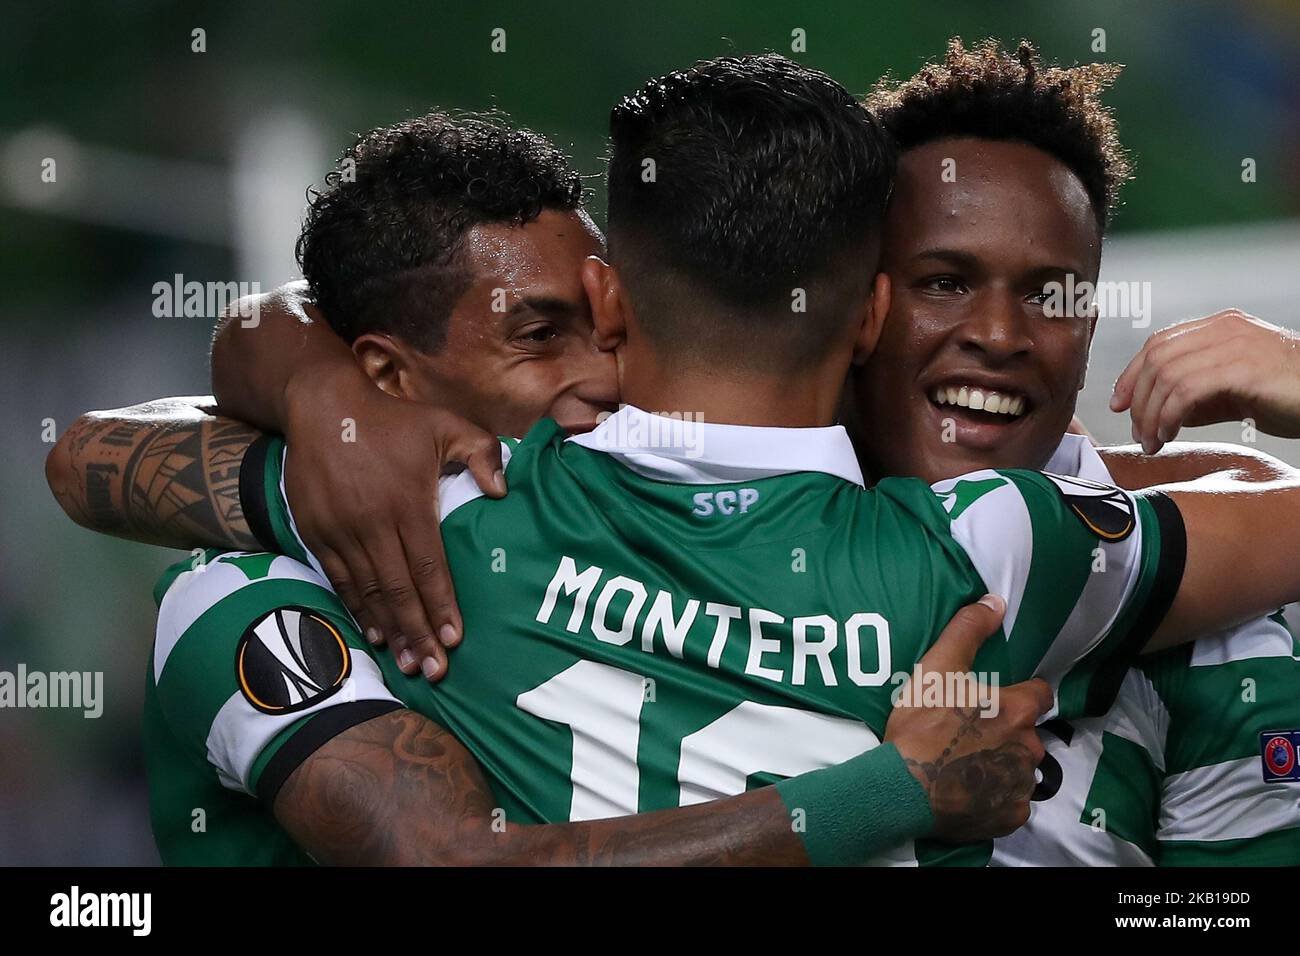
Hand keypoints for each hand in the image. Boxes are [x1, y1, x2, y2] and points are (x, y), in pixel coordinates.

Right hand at [282, 359, 503, 681]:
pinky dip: (357, 609)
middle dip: (418, 635)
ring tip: (407, 664)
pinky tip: (372, 633)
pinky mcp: (315, 532)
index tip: (455, 639)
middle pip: (400, 590)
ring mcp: (340, 530)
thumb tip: (502, 492)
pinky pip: (340, 580)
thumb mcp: (447, 423)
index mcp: (408, 502)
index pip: (429, 566)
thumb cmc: (393, 419)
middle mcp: (373, 522)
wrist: (323, 406)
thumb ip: (482, 453)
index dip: (442, 606)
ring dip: (389, 631)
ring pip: (370, 593)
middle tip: (434, 671)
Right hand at [884, 595, 1051, 842]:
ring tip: (968, 763)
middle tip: (972, 733)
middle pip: (1028, 732)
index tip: (997, 698)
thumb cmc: (921, 726)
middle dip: (1008, 731)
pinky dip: (996, 795)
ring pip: (1021, 768)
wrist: (903, 788)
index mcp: (1017, 710)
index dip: (1021, 693)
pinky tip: (970, 790)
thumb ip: (967, 631)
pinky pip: (1011, 801)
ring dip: (1003, 763)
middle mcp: (1030, 747)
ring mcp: (1022, 785)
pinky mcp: (1011, 816)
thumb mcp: (937, 669)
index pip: (1040, 694)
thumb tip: (995, 601)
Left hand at [1111, 309, 1299, 453]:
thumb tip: (1158, 413)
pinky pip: (1187, 390)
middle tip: (1135, 432)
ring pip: (1167, 374)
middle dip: (1136, 398)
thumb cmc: (1289, 396)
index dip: (1131, 374)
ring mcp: (1235, 345)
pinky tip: (1168, 435)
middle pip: (1156, 357)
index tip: (1118, 404)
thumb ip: (1198, 395)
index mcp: (1221, 327)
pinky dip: (1169, 415)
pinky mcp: (1244, 369)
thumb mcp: (1234, 392)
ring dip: (1151, 413)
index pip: (1159, 343)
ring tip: (1151, 441)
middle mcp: (1225, 329)